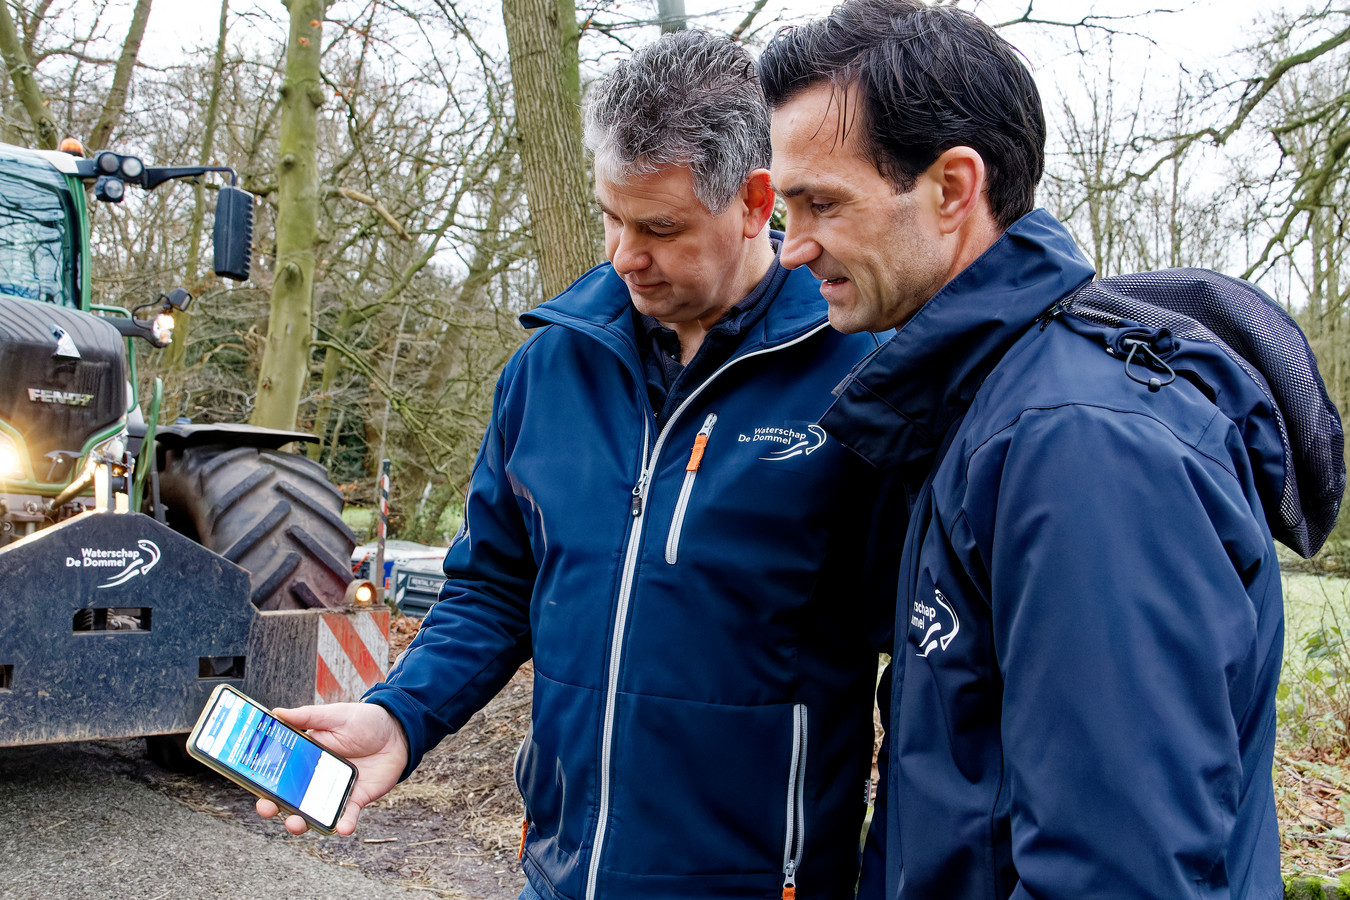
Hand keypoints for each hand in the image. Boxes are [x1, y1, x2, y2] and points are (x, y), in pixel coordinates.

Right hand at [254, 702, 409, 835]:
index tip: (253, 789)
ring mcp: (335, 790)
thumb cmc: (363, 721)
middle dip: (275, 807)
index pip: (278, 774)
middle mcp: (316, 778)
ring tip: (296, 824)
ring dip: (303, 822)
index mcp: (305, 757)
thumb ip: (307, 716)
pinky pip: (347, 816)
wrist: (398, 731)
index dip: (264, 784)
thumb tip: (276, 712)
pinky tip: (341, 827)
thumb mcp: (333, 715)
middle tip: (268, 808)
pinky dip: (343, 825)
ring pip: (313, 813)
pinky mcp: (356, 798)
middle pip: (290, 798)